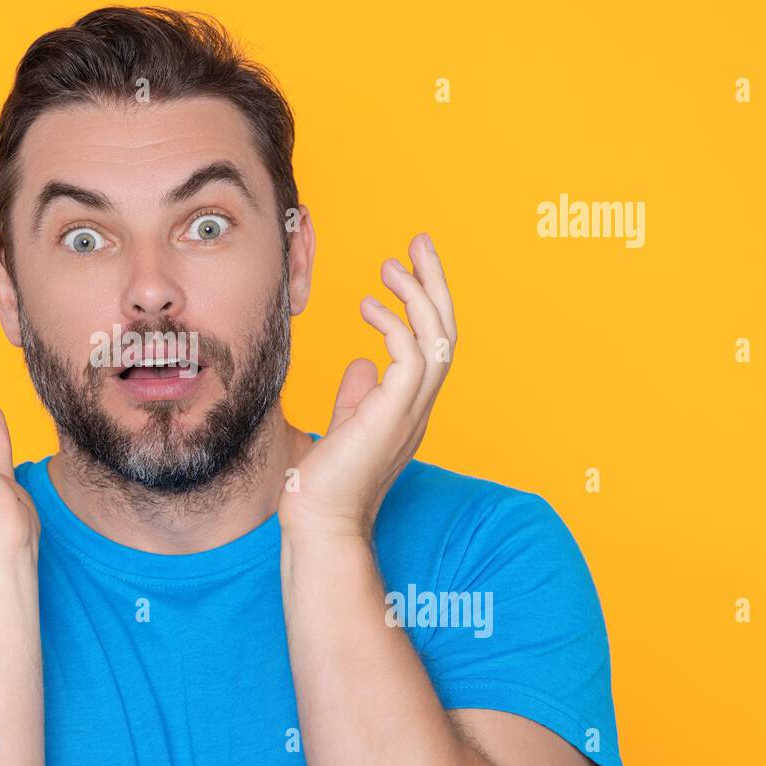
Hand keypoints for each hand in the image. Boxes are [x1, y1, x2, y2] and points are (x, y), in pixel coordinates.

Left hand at [279, 233, 456, 539]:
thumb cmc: (327, 483)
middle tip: (419, 240)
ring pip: (436, 339)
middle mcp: (419, 407)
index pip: (432, 342)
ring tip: (391, 264)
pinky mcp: (393, 416)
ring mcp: (410, 412)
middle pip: (445, 332)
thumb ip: (358, 396)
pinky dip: (394, 324)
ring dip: (418, 295)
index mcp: (410, 406)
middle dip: (435, 282)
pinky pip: (409, 357)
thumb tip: (363, 363)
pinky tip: (368, 305)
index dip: (426, 301)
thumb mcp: (346, 426)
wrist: (319, 524)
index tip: (408, 264)